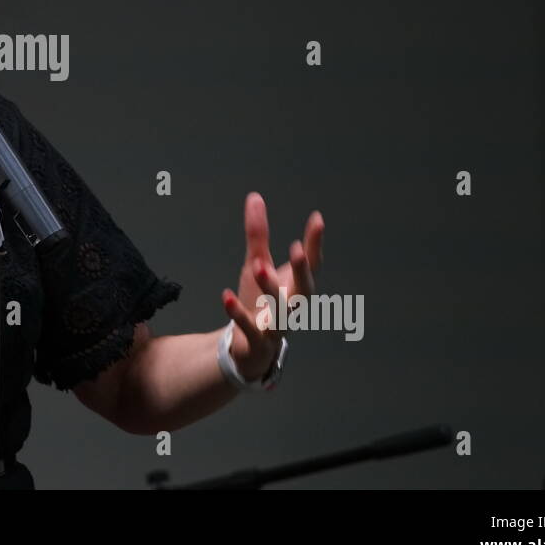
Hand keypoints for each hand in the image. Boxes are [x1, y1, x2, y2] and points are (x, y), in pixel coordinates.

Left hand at [220, 192, 323, 382]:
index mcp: (296, 287)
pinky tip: (226, 296)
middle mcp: (292, 306)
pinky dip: (238, 313)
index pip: (311, 264)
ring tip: (257, 265)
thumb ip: (257, 234)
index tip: (317, 219)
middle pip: (304, 289)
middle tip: (297, 249)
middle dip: (302, 270)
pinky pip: (249, 328)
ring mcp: (277, 326)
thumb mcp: (256, 264)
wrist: (250, 348)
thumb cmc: (260, 302)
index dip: (315, 243)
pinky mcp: (257, 341)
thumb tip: (254, 196)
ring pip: (280, 311)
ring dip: (270, 289)